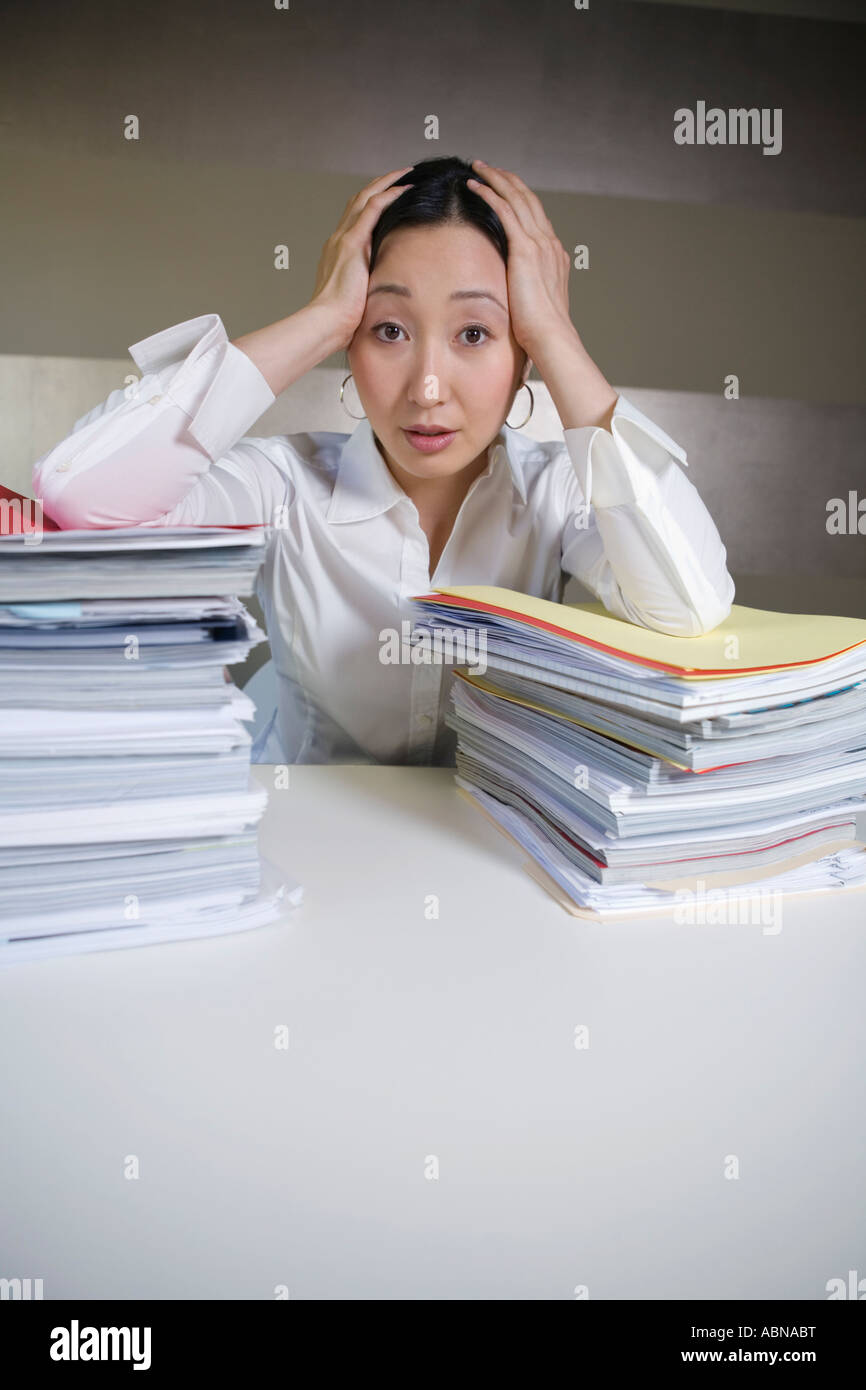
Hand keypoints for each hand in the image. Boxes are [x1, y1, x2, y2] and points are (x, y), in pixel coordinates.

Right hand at [309, 165, 412, 350]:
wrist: (326, 323)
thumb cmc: (340, 319)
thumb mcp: (357, 298)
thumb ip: (368, 287)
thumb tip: (384, 292)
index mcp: (338, 252)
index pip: (356, 218)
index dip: (372, 202)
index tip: (390, 196)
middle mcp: (338, 239)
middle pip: (358, 201)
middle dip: (379, 185)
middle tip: (401, 175)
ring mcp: (344, 239)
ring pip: (365, 197)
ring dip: (386, 182)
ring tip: (406, 174)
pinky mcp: (352, 243)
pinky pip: (372, 208)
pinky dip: (388, 195)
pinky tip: (404, 189)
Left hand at [466, 159, 575, 354]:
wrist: (551, 336)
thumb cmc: (541, 330)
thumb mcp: (535, 303)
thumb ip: (526, 289)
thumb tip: (512, 294)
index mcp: (553, 253)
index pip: (535, 215)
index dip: (518, 197)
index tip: (503, 187)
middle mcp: (549, 242)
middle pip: (528, 198)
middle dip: (507, 179)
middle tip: (488, 167)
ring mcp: (539, 243)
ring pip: (517, 197)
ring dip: (496, 178)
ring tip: (478, 167)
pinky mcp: (525, 249)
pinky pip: (505, 210)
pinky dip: (490, 194)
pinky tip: (474, 185)